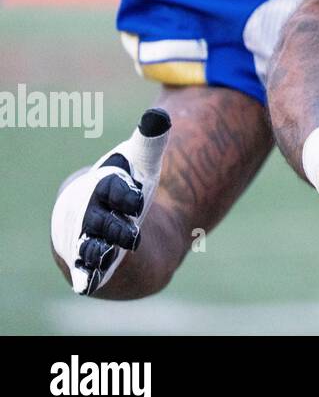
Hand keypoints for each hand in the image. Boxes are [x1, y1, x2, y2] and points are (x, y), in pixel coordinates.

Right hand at [50, 109, 170, 294]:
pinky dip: (85, 275)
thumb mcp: (140, 165)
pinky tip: (88, 284)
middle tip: (132, 232)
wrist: (107, 219)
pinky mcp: (88, 263)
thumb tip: (159, 113)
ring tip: (107, 254)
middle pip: (95, 221)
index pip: (107, 189)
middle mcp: (84, 215)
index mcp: (96, 187)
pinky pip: (82, 270)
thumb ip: (150, 141)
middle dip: (111, 226)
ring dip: (96, 251)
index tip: (140, 199)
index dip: (123, 195)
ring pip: (88, 246)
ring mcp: (83, 240)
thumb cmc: (123, 188)